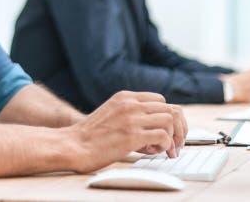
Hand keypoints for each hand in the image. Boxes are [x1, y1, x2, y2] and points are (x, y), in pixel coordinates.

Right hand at [66, 91, 187, 172]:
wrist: (73, 145)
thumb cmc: (90, 135)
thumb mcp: (111, 112)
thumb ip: (130, 113)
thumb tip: (154, 127)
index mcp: (125, 97)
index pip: (160, 100)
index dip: (166, 117)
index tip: (165, 131)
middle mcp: (130, 104)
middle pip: (169, 109)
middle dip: (175, 128)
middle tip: (173, 144)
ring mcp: (132, 119)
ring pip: (169, 120)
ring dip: (171, 137)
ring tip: (160, 149)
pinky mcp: (132, 136)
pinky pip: (163, 137)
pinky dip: (164, 146)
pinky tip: (152, 151)